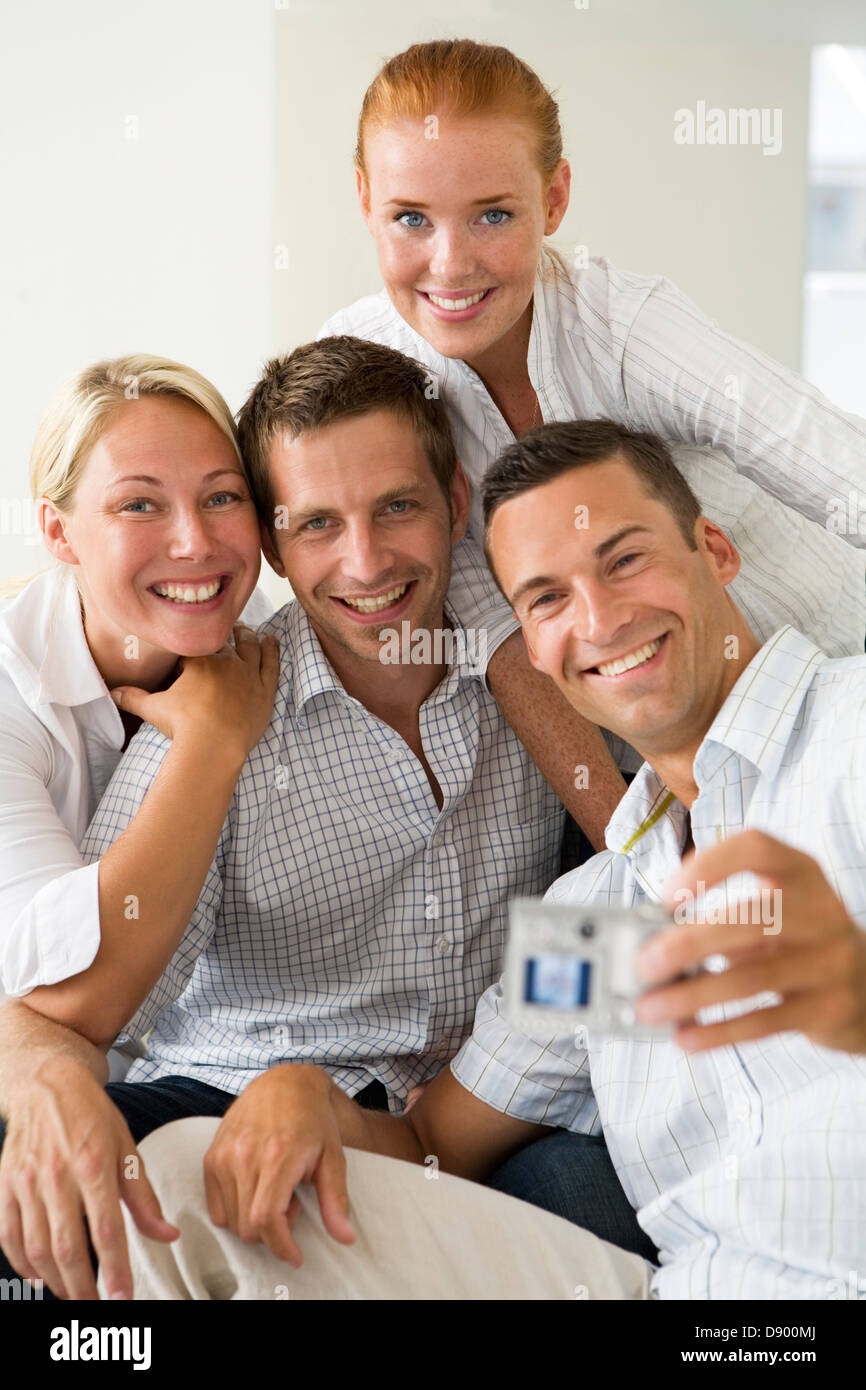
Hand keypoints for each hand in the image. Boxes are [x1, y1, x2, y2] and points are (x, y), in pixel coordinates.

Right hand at [0, 1056, 177, 1299]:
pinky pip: (9, 1235)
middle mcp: (58, 1174)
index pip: (106, 1228)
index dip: (115, 1268)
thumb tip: (166, 1234)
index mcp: (94, 1164)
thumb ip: (144, 1197)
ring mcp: (27, 1181)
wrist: (46, 1082)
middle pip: (67, 1246)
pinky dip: (22, 1263)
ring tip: (75, 1295)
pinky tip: (39, 1277)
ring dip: (56, 1280)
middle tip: (98, 1305)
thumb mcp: (127, 1147)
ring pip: (37, 1247)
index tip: (123, 1296)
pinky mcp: (6, 1185)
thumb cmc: (90, 1114)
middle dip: (84, 1286)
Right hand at [111, 624, 279, 757]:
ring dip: (247, 636)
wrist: (213, 747)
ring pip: (250, 646)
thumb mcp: (154, 710)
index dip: (194, 644)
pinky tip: (272, 640)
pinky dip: (272, 650)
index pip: (197, 644)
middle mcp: (226, 661)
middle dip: (221, 635)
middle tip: (221, 629)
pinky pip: (271, 664)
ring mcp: (248, 674)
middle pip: (225, 641)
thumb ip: (134, 698)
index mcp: (200, 660)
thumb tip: (112, 693)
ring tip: (244, 630)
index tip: (194, 644)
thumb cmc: (183, 727)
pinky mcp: (265, 689)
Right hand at [203, 1064, 354, 1265]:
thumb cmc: (312, 1119)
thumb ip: (336, 1199)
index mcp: (278, 1155)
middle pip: (248, 1226)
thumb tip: (345, 1236)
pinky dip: (235, 1212)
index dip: (281, 1245)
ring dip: (255, 1222)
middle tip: (292, 1205)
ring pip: (231, 1220)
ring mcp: (224, 1155)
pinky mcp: (211, 1156)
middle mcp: (245, 1155)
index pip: (267, 1218)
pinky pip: (216, 1208)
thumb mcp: (333, 1156)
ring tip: (276, 1193)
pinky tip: (256, 1190)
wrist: (284, 1083)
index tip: (295, 1255)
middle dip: (273, 1232)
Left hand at [634, 830, 865, 1053]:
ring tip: (651, 1009)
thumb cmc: (797, 940)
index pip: (754, 848)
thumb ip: (722, 919)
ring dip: (693, 996)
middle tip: (644, 965)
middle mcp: (821, 910)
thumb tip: (652, 946)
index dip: (706, 867)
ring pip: (752, 977)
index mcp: (800, 871)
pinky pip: (765, 1021)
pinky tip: (686, 1037)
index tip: (666, 896)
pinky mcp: (829, 1008)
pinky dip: (719, 1031)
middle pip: (750, 919)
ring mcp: (830, 960)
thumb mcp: (771, 913)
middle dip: (689, 944)